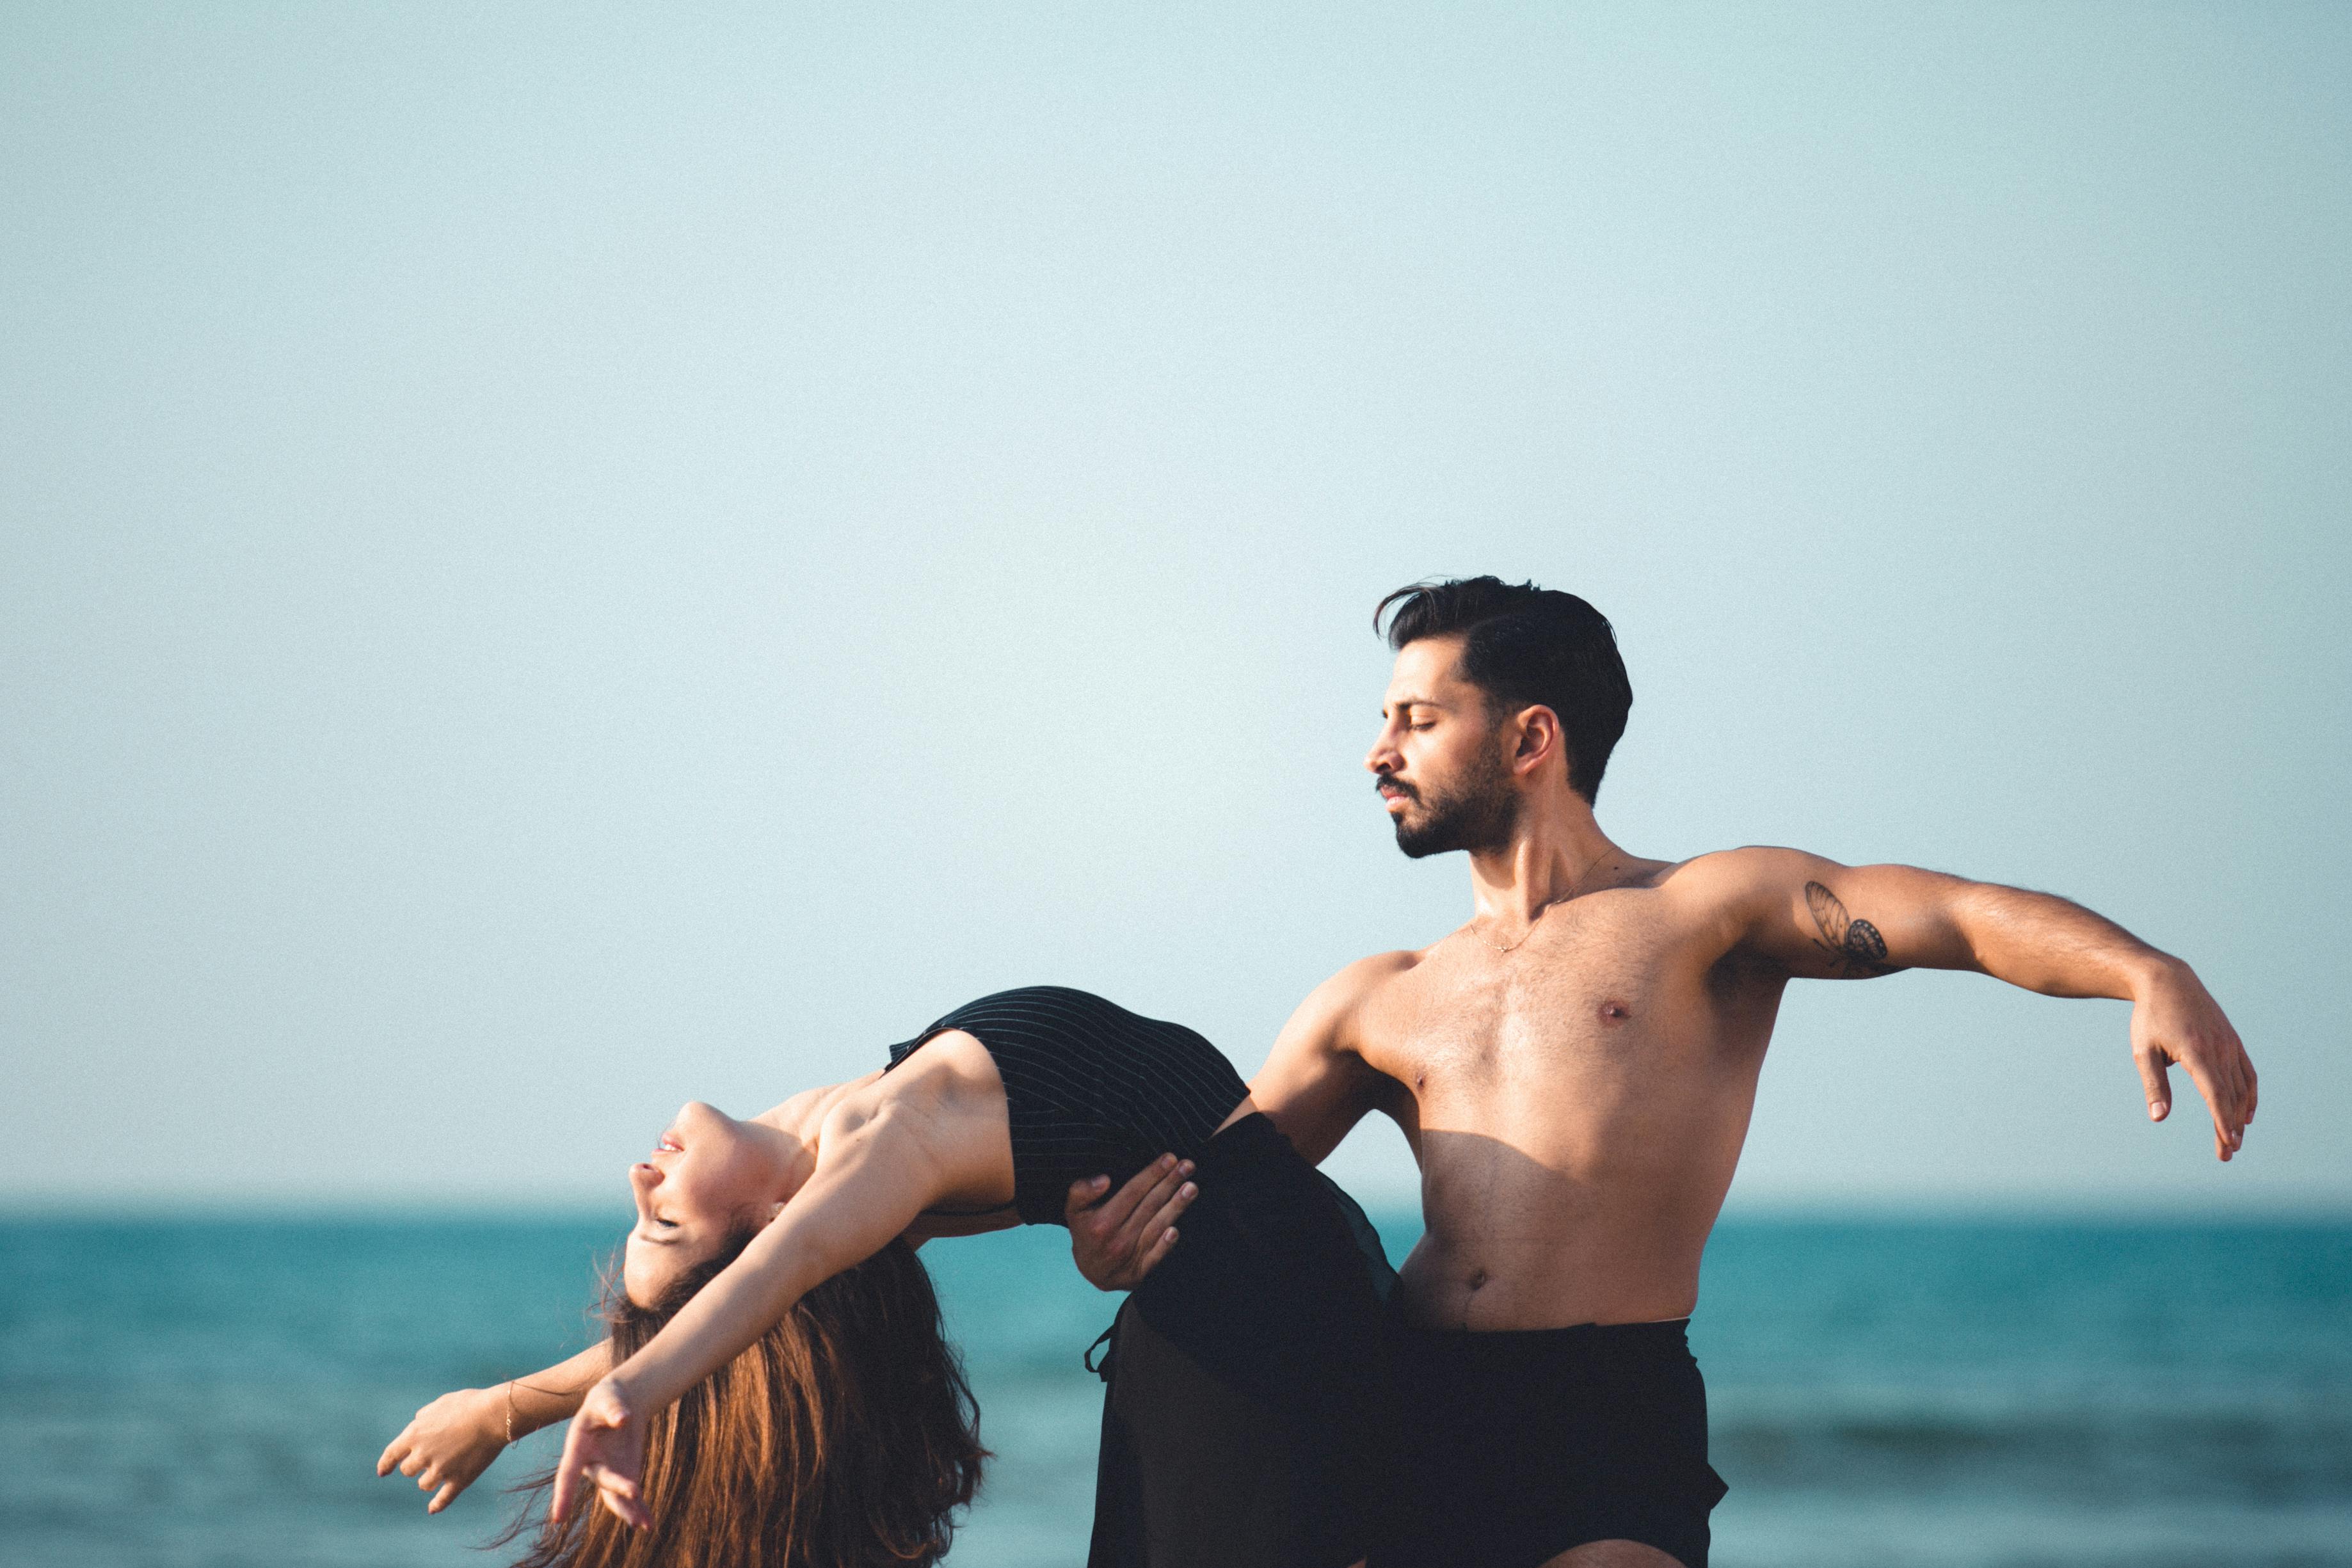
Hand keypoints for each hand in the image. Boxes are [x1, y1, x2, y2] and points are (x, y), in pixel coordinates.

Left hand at [376, 1385, 507, 1513]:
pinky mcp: (459, 1480)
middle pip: (408, 1470)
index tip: (383, 1472)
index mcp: (415, 1434)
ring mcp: (440, 1470)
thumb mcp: (441, 1403)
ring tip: (441, 1472)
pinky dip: (436, 1505)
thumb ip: (425, 1415)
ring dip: (429, 1479)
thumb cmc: (469, 1404)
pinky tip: (432, 1509)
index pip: (391, 1454)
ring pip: (424, 1484)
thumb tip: (418, 1422)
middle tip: (431, 1458)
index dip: (385, 1464)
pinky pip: (443, 1499)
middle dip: (416, 1465)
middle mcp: (422, 1455)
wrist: (494, 1415)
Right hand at [549, 1378, 651, 1530]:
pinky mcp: (625, 1474)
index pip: (568, 1473)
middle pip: (603, 1480)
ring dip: (628, 1510)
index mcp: (578, 1447)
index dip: (563, 1494)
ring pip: (615, 1496)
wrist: (620, 1405)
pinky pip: (631, 1496)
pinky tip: (649, 1525)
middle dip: (618, 1488)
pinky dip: (641, 1509)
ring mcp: (609, 1473)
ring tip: (642, 1524)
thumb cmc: (608, 1399)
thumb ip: (613, 1409)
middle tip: (635, 1491)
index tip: (559, 1518)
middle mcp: (591, 1464)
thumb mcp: (608, 1399)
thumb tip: (623, 1419)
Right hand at [1065, 1154, 1194, 1290]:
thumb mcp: (1074, 1209)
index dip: (1152, 1174)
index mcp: (1101, 1222)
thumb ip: (1082, 1191)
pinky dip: (1167, 1244)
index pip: (1132, 1192)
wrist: (1090, 1271)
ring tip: (1192, 1187)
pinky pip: (1156, 1256)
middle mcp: (1117, 1240)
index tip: (1169, 1158)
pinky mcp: (1140, 1272)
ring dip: (1177, 1206)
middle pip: (1149, 1205)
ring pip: (1157, 1226)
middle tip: (1188, 1166)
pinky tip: (1177, 1229)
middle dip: (1170, 1183)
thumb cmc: (1085, 1231)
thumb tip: (1104, 1180)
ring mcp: (1130, 1257)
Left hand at [2131, 961, 2256, 1160]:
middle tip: (2226, 1154)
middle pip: (2230, 1096)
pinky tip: (2247, 1114)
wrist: (2167, 980)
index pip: (2215, 1094)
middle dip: (2230, 1128)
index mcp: (2196, 1052)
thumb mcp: (2143, 1050)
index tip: (2228, 1143)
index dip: (2223, 1121)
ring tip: (2233, 1141)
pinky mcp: (2232, 1041)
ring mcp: (2229, 1044)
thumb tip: (2158, 1117)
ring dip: (2240, 1116)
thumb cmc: (2150, 1017)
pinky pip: (2247, 1073)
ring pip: (2241, 1087)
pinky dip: (2249, 1094)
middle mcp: (2219, 1049)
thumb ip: (2154, 1085)